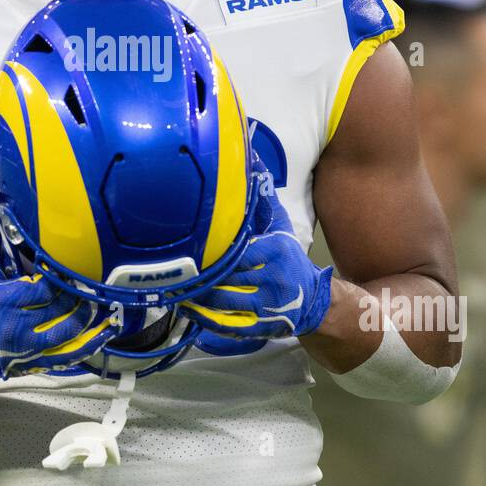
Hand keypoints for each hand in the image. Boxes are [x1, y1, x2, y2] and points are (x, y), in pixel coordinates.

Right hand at [0, 167, 118, 379]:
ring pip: (71, 327)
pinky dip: (94, 341)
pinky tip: (110, 327)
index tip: (76, 261)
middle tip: (96, 276)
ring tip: (102, 297)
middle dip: (79, 290)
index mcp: (5, 300)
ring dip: (89, 312)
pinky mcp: (45, 359)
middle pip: (60, 305)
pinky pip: (74, 351)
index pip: (43, 286)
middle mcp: (19, 325)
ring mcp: (34, 345)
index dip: (62, 276)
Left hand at [178, 159, 332, 339]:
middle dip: (198, 274)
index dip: (211, 251)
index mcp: (275, 251)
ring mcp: (266, 306)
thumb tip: (251, 158)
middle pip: (226, 276)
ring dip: (195, 298)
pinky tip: (189, 311)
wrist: (313, 299)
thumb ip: (263, 196)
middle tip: (172, 268)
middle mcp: (272, 278)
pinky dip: (205, 320)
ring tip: (174, 290)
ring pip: (223, 302)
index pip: (236, 250)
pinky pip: (228, 326)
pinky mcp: (260, 327)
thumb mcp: (279, 225)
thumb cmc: (288, 256)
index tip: (188, 246)